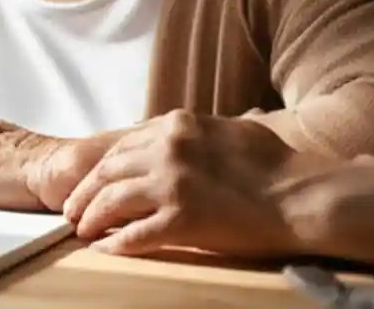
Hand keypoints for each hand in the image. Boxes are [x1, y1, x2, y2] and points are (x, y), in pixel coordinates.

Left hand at [62, 110, 332, 256]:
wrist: (301, 197)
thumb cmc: (276, 165)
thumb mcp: (227, 129)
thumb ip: (192, 133)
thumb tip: (174, 135)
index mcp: (176, 125)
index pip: (121, 146)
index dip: (99, 168)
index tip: (89, 182)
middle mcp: (166, 149)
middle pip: (107, 171)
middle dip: (85, 192)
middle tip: (71, 210)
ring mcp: (171, 184)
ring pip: (111, 201)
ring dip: (91, 217)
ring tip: (81, 231)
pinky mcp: (180, 219)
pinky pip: (133, 234)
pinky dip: (114, 243)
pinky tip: (104, 249)